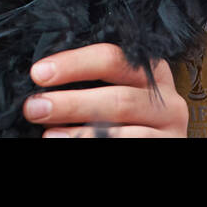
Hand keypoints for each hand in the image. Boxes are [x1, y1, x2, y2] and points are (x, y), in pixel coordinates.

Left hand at [22, 43, 187, 136]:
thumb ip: (86, 80)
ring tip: (49, 134)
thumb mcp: (108, 88)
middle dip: (71, 103)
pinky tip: (68, 142)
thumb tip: (42, 77)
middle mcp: (167, 99)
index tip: (38, 73)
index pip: (112, 58)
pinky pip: (132, 146)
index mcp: (150, 70)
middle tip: (35, 108)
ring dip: (80, 133)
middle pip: (118, 98)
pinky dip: (97, 143)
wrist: (138, 140)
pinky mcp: (169, 149)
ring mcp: (171, 129)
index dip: (73, 64)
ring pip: (124, 129)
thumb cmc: (116, 113)